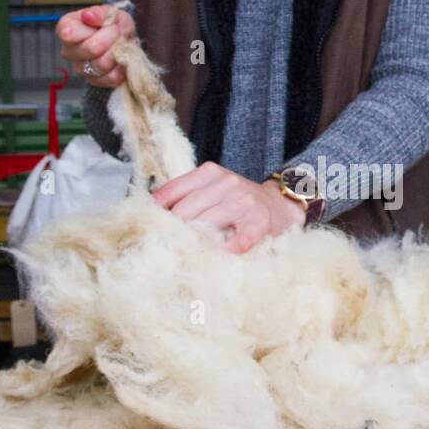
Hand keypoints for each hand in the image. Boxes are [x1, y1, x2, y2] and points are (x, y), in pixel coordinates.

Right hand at [55, 5, 136, 87]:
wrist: (123, 40)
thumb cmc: (112, 24)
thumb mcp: (110, 12)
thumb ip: (99, 13)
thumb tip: (87, 16)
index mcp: (66, 29)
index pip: (70, 34)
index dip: (97, 30)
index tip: (109, 25)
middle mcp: (68, 51)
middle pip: (91, 49)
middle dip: (112, 39)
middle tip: (118, 34)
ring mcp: (79, 69)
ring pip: (102, 65)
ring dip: (117, 53)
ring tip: (120, 45)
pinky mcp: (93, 81)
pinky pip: (111, 78)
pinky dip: (121, 67)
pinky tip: (120, 58)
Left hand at [151, 162, 304, 254]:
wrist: (280, 205)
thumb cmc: (239, 202)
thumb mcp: (213, 190)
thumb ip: (186, 198)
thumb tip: (151, 215)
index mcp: (210, 173)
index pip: (173, 191)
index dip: (157, 212)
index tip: (148, 228)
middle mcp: (226, 182)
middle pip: (186, 210)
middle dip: (174, 231)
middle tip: (166, 248)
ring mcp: (244, 200)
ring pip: (208, 223)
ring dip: (197, 241)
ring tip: (189, 255)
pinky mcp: (260, 220)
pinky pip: (240, 238)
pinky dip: (230, 248)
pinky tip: (224, 254)